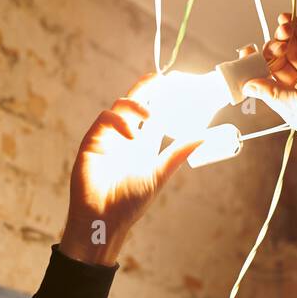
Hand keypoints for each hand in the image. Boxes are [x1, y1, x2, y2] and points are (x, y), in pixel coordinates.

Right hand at [59, 74, 203, 266]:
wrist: (103, 219)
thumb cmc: (129, 203)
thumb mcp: (158, 175)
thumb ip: (177, 153)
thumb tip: (203, 136)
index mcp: (144, 146)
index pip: (155, 115)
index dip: (165, 100)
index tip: (177, 86)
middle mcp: (127, 138)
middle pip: (136, 104)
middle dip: (146, 89)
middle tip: (159, 78)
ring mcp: (109, 138)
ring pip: (120, 106)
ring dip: (135, 104)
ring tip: (149, 115)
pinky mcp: (93, 140)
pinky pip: (105, 118)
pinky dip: (119, 121)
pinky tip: (131, 135)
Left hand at [243, 13, 296, 151]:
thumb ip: (274, 93)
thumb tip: (248, 85)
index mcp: (290, 103)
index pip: (268, 80)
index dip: (256, 65)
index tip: (247, 51)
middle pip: (282, 63)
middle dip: (275, 48)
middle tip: (274, 41)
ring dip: (287, 37)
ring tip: (282, 24)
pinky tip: (290, 20)